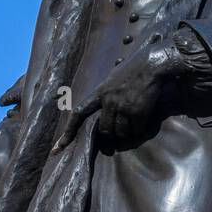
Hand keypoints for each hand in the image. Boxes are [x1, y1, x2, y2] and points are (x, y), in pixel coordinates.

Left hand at [53, 38, 182, 150]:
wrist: (151, 65)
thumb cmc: (132, 69)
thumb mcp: (111, 79)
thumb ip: (104, 94)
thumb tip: (100, 108)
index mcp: (99, 93)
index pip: (79, 113)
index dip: (69, 131)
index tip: (60, 146)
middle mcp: (108, 101)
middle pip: (104, 130)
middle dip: (110, 134)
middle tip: (117, 132)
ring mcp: (123, 107)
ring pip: (120, 132)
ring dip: (126, 131)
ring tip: (132, 122)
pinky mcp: (137, 112)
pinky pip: (136, 129)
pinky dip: (139, 127)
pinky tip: (142, 118)